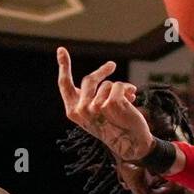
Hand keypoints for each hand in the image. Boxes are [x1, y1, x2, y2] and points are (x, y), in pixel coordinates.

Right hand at [56, 47, 151, 161]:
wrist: (131, 144)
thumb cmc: (113, 127)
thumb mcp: (95, 113)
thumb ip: (89, 98)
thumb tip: (96, 78)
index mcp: (73, 111)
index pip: (65, 85)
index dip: (63, 66)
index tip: (61, 49)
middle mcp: (81, 110)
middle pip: (89, 79)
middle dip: (103, 71)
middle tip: (111, 65)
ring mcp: (95, 107)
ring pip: (107, 84)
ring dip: (120, 89)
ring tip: (127, 99)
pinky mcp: (110, 104)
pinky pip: (119, 85)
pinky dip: (127, 90)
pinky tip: (131, 99)